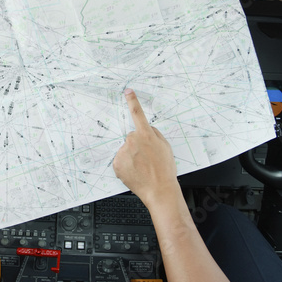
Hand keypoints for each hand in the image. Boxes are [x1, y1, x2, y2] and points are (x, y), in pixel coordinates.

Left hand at [113, 89, 179, 209]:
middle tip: (147, 158)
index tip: (128, 91)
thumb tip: (147, 129)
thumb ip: (154, 134)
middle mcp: (132, 141)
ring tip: (142, 167)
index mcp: (146, 134)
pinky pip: (121, 160)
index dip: (133, 101)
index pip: (138, 113)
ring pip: (126, 150)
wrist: (159, 189)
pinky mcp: (116, 163)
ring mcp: (123, 152)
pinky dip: (126, 165)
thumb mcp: (165, 147)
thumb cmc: (164, 170)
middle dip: (138, 145)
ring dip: (132, 156)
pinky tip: (135, 171)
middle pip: (132, 138)